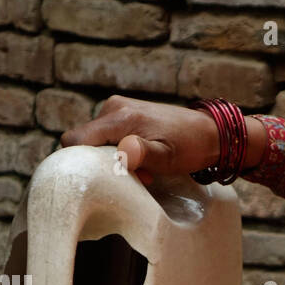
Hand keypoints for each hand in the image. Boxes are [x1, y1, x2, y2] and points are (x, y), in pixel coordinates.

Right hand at [60, 94, 216, 184]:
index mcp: (119, 117)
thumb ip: (144, 154)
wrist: (210, 132)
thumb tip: (123, 152)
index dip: (79, 162)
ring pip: (96, 140)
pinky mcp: (123, 114)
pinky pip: (107, 136)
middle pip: (84, 141)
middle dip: (100, 163)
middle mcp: (113, 108)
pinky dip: (119, 152)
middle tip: (131, 176)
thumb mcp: (168, 157)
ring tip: (141, 170)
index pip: (75, 139)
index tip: (101, 177)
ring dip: (112, 159)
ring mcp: (117, 109)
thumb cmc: (190, 147)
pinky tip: (141, 162)